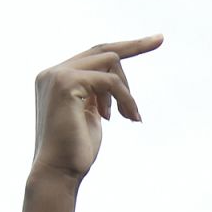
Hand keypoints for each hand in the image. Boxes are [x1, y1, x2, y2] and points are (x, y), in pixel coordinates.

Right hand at [31, 36, 160, 181]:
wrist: (59, 171)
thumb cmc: (76, 150)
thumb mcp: (89, 115)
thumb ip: (96, 96)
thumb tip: (113, 84)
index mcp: (55, 78)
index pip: (93, 55)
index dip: (125, 47)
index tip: (154, 39)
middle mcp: (52, 72)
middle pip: (102, 50)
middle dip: (134, 46)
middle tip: (160, 39)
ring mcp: (57, 75)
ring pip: (110, 62)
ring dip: (127, 92)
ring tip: (129, 117)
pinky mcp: (66, 83)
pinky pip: (111, 81)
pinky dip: (126, 99)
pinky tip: (128, 118)